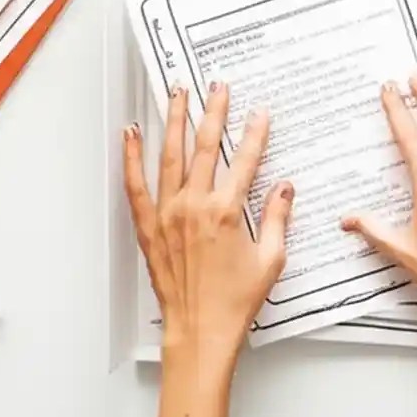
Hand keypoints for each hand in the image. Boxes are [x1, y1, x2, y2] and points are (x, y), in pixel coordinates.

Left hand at [123, 82, 293, 362]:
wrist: (200, 330)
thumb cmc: (235, 302)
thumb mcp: (270, 259)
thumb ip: (277, 218)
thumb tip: (284, 189)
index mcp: (226, 212)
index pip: (244, 160)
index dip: (255, 134)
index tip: (260, 113)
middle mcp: (194, 206)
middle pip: (204, 146)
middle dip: (213, 112)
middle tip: (217, 86)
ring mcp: (168, 214)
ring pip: (170, 155)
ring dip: (174, 120)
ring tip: (177, 94)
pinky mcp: (150, 227)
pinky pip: (137, 185)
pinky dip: (132, 157)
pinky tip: (131, 134)